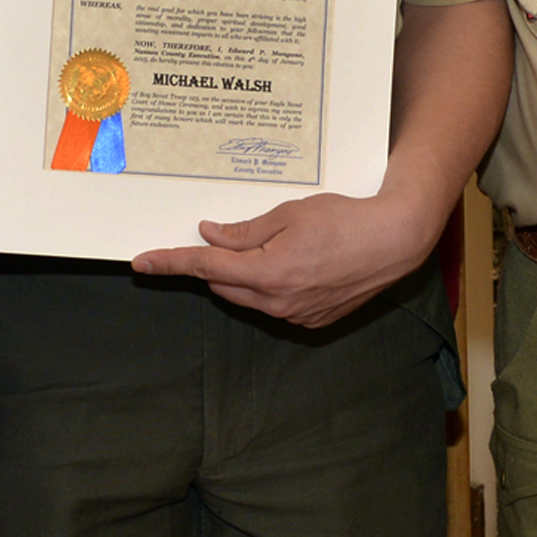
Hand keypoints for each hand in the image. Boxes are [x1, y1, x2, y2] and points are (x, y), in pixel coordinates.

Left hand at [132, 189, 441, 327]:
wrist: (393, 242)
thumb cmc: (344, 221)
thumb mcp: (288, 214)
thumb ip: (245, 231)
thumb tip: (211, 236)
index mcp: (267, 273)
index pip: (205, 267)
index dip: (170, 263)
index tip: (142, 263)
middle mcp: (277, 302)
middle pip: (223, 285)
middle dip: (214, 263)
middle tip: (224, 237)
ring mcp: (295, 316)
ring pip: (247, 297)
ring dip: (242, 276)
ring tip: (271, 247)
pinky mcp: (312, 321)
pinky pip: (273, 305)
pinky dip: (268, 287)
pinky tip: (293, 264)